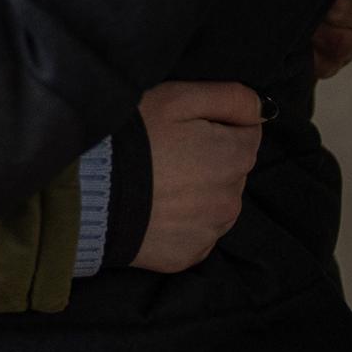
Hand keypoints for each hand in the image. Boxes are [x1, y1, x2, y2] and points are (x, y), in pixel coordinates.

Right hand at [131, 81, 262, 273]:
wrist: (88, 194)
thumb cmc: (132, 139)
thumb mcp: (176, 98)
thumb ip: (229, 97)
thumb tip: (262, 108)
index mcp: (235, 157)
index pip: (247, 133)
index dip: (216, 124)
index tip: (183, 125)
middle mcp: (232, 199)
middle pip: (231, 169)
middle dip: (207, 158)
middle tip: (164, 150)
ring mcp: (210, 230)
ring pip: (214, 202)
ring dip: (196, 191)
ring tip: (155, 181)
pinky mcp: (188, 254)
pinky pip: (193, 231)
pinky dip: (179, 219)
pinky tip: (153, 206)